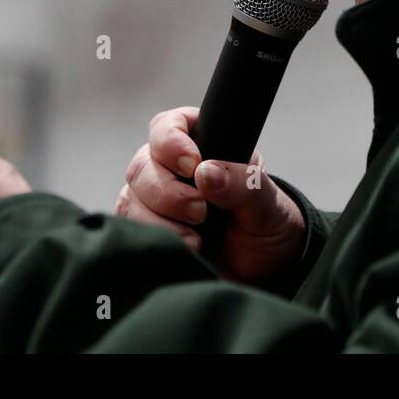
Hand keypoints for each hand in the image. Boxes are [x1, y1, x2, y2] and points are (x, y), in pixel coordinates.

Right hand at [115, 107, 305, 284]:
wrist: (263, 272)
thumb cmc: (267, 225)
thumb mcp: (266, 203)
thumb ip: (241, 183)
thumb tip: (205, 172)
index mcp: (202, 144)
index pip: (168, 126)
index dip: (171, 142)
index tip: (192, 164)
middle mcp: (171, 168)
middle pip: (142, 165)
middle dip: (167, 191)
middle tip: (201, 212)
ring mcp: (155, 200)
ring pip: (131, 198)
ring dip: (160, 220)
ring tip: (196, 240)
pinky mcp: (148, 230)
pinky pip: (131, 227)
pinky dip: (155, 237)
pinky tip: (184, 247)